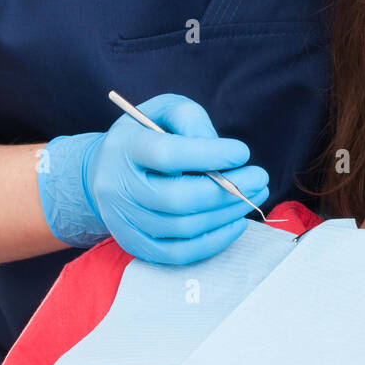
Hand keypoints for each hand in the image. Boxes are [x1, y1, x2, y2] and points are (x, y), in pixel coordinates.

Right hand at [39, 94, 268, 263]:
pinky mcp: (135, 244)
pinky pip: (178, 253)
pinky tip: (235, 222)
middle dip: (226, 190)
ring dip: (226, 214)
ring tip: (253, 195)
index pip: (166, 155)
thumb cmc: (145, 137)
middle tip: (259, 178)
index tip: (242, 152)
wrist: (105, 171)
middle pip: (176, 199)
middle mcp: (119, 188)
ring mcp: (124, 221)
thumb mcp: (163, 111)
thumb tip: (218, 148)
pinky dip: (213, 241)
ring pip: (182, 228)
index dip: (209, 155)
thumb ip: (190, 119)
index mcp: (125, 148)